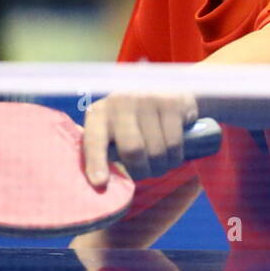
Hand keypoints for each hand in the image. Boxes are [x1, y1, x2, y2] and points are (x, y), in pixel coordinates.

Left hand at [82, 92, 199, 185]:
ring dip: (160, 166)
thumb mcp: (111, 126)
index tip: (99, 183)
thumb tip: (96, 181)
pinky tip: (173, 154)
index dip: (96, 162)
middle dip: (141, 170)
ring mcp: (147, 100)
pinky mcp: (171, 103)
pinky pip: (174, 143)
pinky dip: (175, 157)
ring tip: (160, 163)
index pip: (94, 140)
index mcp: (99, 113)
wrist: (166, 87)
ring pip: (156, 151)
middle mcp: (120, 102)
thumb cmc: (132, 118)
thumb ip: (102, 147)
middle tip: (145, 172)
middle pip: (132, 150)